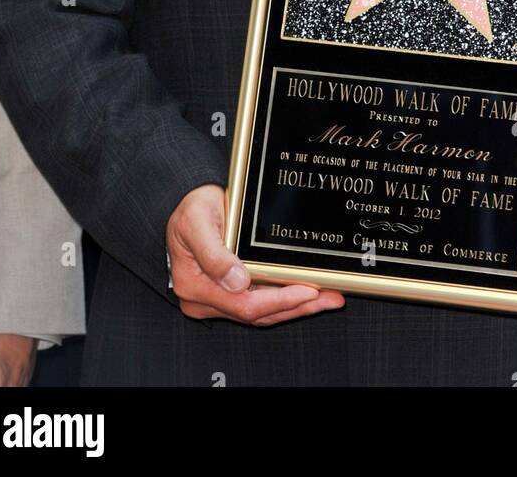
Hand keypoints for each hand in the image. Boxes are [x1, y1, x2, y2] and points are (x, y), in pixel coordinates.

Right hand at [166, 184, 344, 326]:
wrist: (186, 203)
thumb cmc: (190, 209)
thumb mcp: (197, 223)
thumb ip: (214, 254)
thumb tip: (238, 282)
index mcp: (195, 287)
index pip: (244, 304)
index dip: (280, 300)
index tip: (308, 291)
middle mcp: (205, 300)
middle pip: (258, 314)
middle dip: (297, 306)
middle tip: (330, 298)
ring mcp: (218, 299)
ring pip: (263, 312)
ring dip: (297, 306)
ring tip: (329, 298)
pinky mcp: (230, 292)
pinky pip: (261, 302)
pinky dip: (286, 299)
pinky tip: (308, 293)